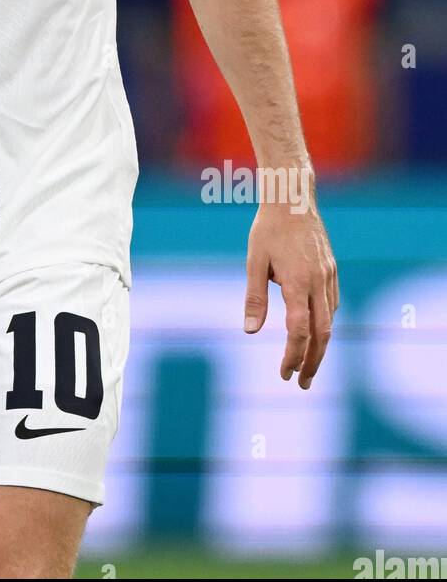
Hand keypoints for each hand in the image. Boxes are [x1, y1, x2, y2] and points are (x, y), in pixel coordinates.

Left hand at [244, 177, 338, 388]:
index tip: (283, 373)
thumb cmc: (268, 229)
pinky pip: (332, 304)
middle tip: (302, 384)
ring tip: (308, 365)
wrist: (293, 198)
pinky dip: (325, 324)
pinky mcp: (332, 270)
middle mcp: (319, 282)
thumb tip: (249, 331)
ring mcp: (329, 276)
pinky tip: (315, 332)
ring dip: (321, 346)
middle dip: (313, 362)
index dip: (293, 356)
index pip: (300, 331)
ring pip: (330, 321)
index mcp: (298, 282)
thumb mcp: (254, 261)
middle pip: (322, 334)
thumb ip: (254, 297)